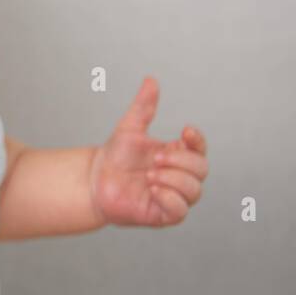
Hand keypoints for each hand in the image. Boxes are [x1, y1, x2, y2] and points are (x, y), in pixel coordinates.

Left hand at [90, 77, 208, 226]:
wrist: (94, 180)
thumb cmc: (115, 156)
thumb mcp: (129, 129)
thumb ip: (143, 107)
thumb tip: (151, 79)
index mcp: (176, 154)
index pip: (200, 148)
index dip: (197, 140)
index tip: (184, 131)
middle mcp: (180, 176)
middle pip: (201, 168)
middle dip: (180, 160)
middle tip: (154, 158)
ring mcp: (174, 196)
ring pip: (194, 190)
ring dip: (173, 180)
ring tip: (149, 175)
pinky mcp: (163, 214)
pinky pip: (180, 211)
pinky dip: (170, 199)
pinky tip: (152, 190)